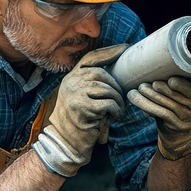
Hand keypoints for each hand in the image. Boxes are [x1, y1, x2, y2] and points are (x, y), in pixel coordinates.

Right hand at [32, 44, 127, 176]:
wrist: (66, 142)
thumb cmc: (79, 120)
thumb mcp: (81, 97)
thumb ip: (91, 84)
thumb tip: (118, 71)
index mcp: (71, 77)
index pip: (91, 58)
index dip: (108, 52)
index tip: (124, 48)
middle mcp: (70, 82)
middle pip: (101, 73)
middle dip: (116, 84)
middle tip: (122, 97)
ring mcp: (74, 93)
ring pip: (106, 88)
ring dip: (117, 99)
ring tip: (119, 109)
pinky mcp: (81, 107)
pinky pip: (107, 103)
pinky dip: (116, 109)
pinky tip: (116, 115)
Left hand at [128, 68, 190, 159]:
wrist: (183, 127)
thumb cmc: (187, 93)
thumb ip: (190, 67)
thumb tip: (163, 47)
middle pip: (186, 96)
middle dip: (168, 88)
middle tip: (154, 82)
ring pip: (171, 104)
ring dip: (153, 95)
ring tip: (141, 87)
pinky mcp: (178, 125)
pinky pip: (161, 113)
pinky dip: (146, 104)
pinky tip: (134, 97)